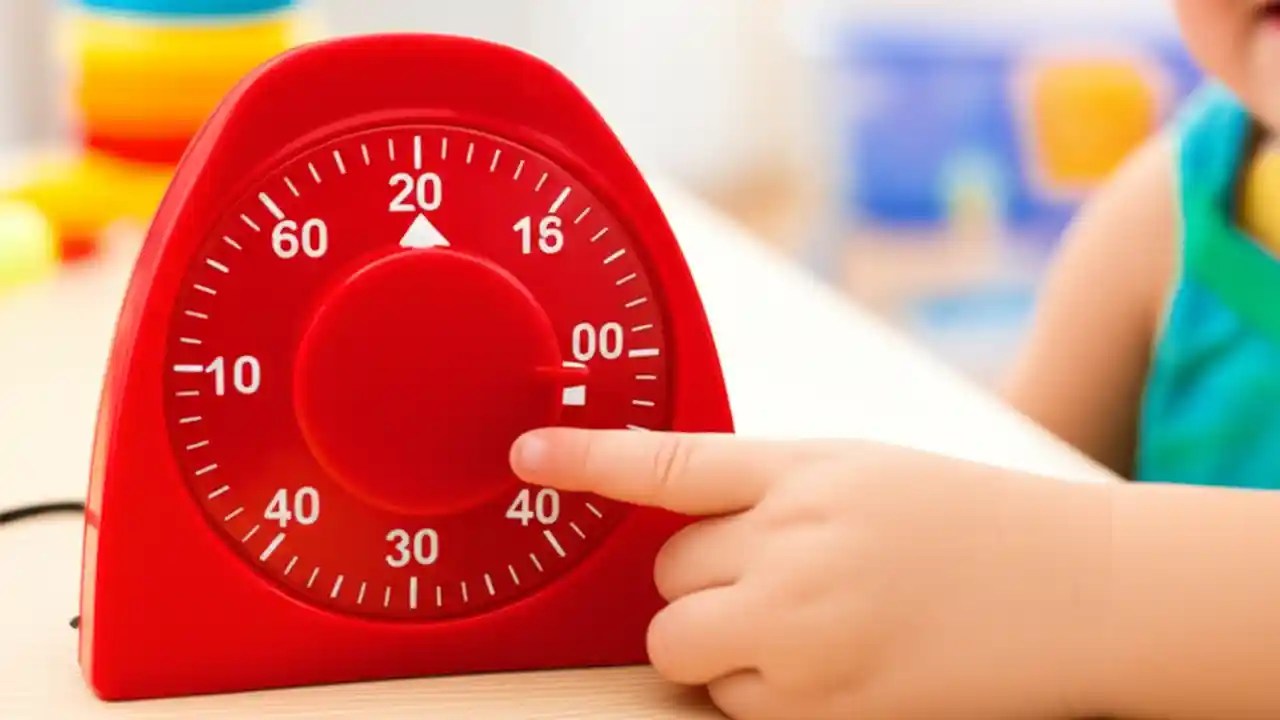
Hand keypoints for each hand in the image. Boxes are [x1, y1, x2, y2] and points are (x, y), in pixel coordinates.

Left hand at [510, 430, 1110, 719]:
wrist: (1077, 589)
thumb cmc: (967, 523)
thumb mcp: (863, 471)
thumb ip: (770, 489)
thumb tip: (687, 520)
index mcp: (806, 472)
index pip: (671, 462)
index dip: (587, 458)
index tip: (528, 456)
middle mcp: (796, 547)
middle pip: (666, 573)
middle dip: (701, 578)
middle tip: (773, 574)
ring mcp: (808, 631)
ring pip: (681, 644)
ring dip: (716, 641)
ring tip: (795, 625)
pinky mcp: (827, 708)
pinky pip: (732, 704)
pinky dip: (757, 691)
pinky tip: (825, 665)